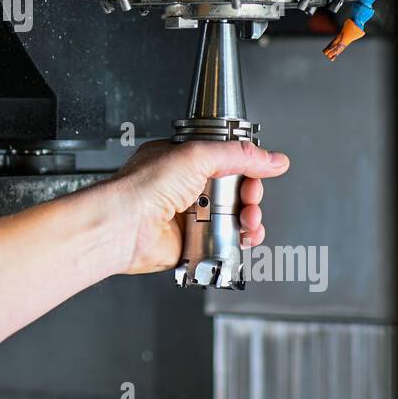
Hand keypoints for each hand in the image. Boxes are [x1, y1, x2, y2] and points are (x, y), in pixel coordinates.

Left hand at [109, 139, 290, 275]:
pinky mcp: (191, 243)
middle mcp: (184, 187)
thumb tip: (272, 159)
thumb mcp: (198, 156)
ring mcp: (188, 216)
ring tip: (249, 220)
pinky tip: (243, 236)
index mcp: (182, 161)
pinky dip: (239, 240)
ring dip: (250, 219)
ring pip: (233, 217)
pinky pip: (224, 241)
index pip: (226, 161)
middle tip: (251, 198)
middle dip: (251, 195)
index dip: (246, 168)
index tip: (259, 173)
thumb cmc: (143, 187)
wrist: (125, 226)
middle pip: (234, 191)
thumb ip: (238, 155)